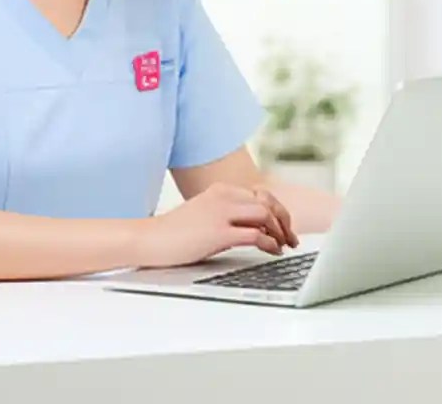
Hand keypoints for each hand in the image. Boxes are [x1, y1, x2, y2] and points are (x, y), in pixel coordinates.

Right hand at [134, 182, 300, 267]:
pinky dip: (270, 244)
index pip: (261, 194)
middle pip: (268, 202)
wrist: (150, 239)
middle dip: (284, 221)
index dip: (278, 211)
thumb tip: (256, 227)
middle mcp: (223, 196)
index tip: (284, 227)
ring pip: (266, 215)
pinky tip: (273, 251)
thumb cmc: (176, 233)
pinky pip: (256, 235)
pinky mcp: (218, 233)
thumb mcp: (205, 214)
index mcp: (221, 190)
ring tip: (284, 245)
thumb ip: (228, 214)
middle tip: (291, 238)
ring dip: (280, 232)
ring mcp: (221, 213)